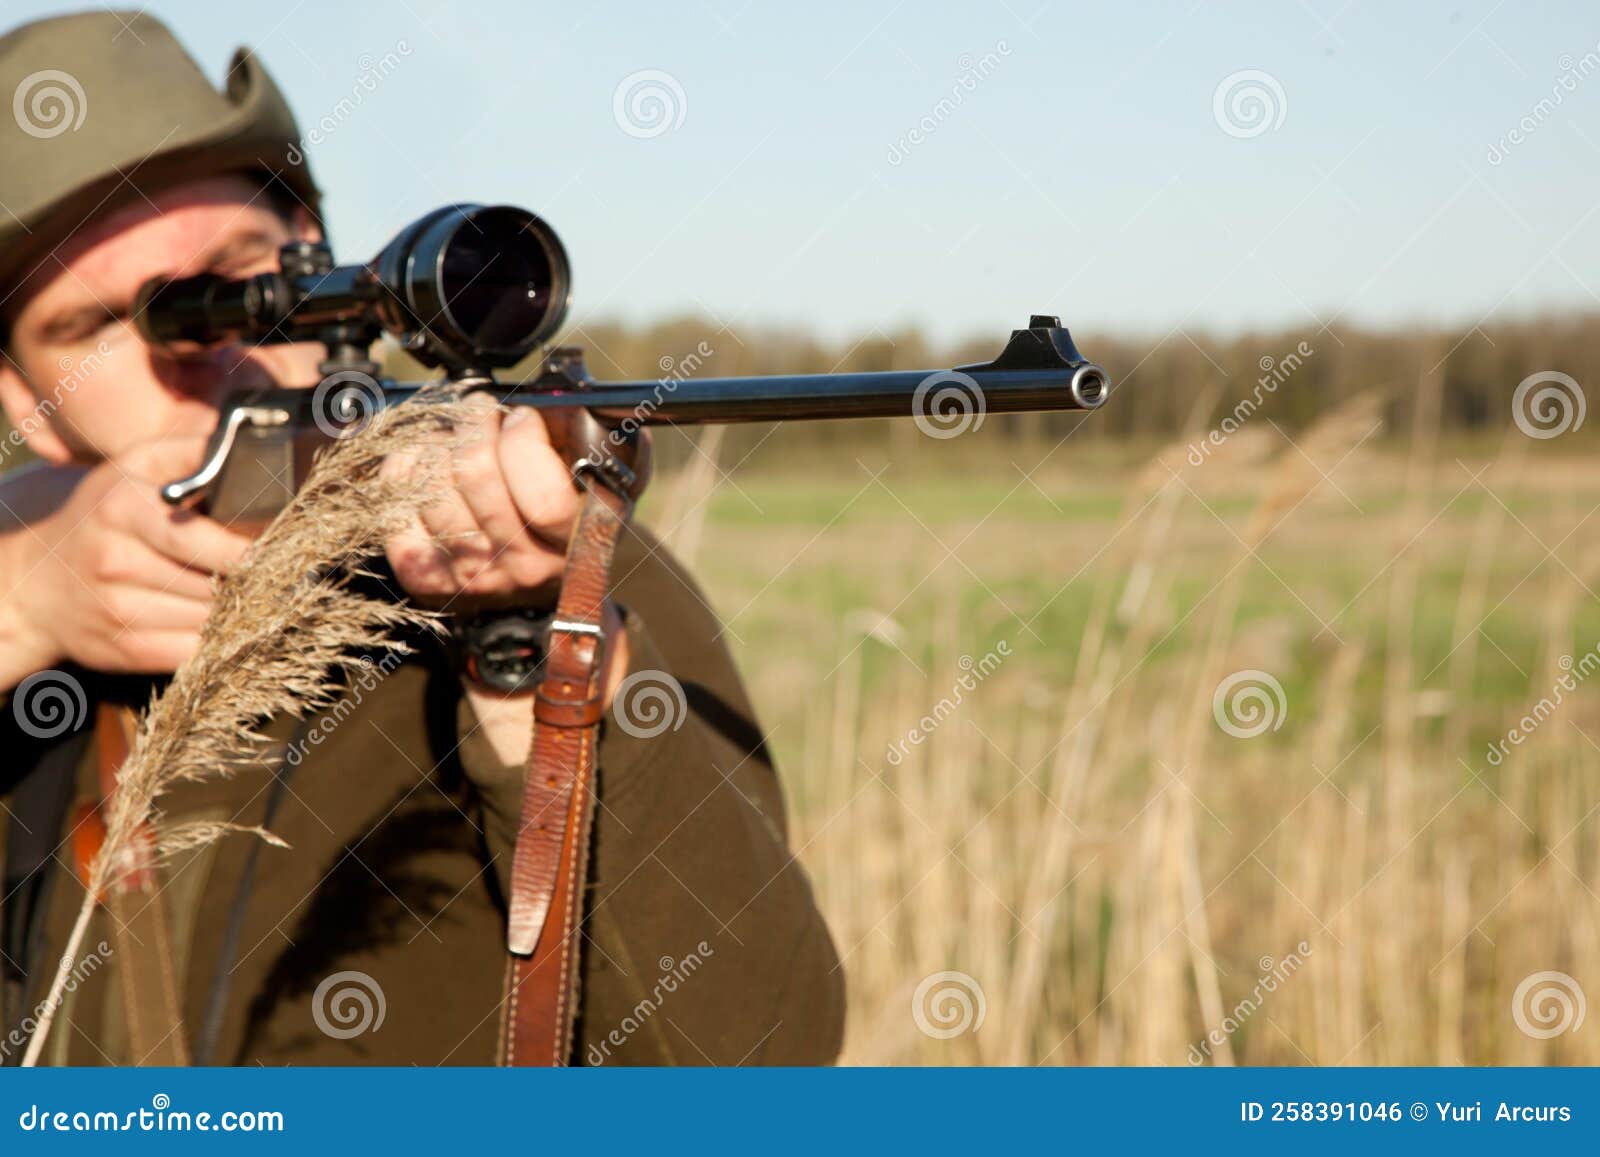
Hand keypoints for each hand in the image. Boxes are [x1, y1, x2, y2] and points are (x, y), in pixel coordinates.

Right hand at [0, 436, 254, 687]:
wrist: (40, 583)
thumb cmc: (106, 515)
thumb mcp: (137, 466)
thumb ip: (190, 452)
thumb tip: (246, 446)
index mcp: (124, 509)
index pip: (203, 541)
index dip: (250, 551)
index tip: (282, 551)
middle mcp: (116, 560)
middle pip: (215, 584)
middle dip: (253, 582)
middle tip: (279, 576)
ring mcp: (117, 610)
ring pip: (211, 620)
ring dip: (239, 612)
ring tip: (252, 596)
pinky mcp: (126, 649)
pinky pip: (195, 652)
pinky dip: (219, 642)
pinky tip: (223, 623)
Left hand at [382, 398, 580, 605]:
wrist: (530, 579)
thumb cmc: (557, 524)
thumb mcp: (584, 487)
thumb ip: (564, 450)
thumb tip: (516, 412)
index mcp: (571, 546)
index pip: (542, 498)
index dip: (524, 441)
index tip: (521, 417)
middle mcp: (522, 568)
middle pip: (478, 477)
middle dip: (476, 424)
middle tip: (481, 411)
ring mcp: (471, 575)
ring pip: (434, 484)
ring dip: (438, 445)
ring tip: (455, 440)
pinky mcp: (427, 576)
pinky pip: (397, 506)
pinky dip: (403, 471)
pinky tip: (425, 463)